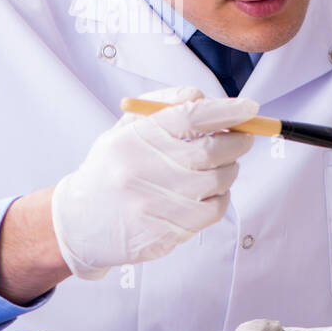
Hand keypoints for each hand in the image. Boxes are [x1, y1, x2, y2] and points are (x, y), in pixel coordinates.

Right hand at [51, 86, 257, 279]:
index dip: (227, 110)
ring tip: (217, 165)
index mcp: (135, 138)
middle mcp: (144, 170)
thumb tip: (206, 98)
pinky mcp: (167, 232)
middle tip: (243, 136)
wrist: (81, 223)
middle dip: (238, 140)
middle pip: (212, 151)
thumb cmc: (111, 169)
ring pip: (219, 181)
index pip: (192, 117)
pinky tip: (207, 191)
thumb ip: (164, 106)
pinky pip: (214, 210)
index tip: (250, 108)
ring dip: (229, 169)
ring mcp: (157, 205)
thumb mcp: (126, 128)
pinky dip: (220, 196)